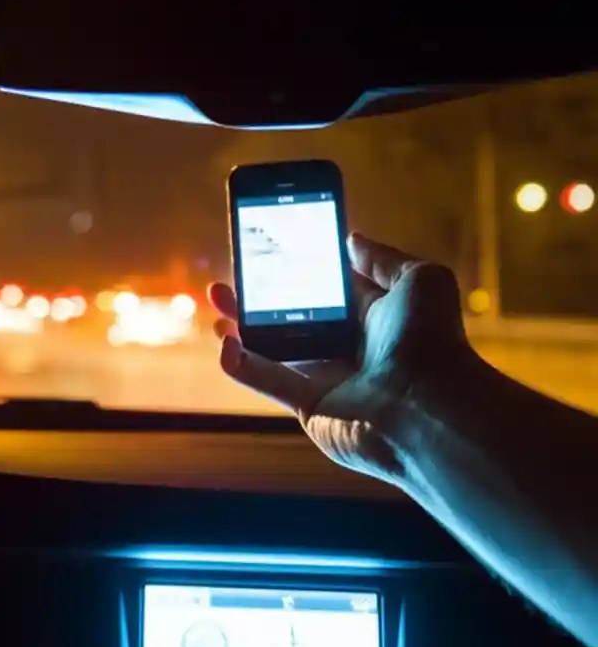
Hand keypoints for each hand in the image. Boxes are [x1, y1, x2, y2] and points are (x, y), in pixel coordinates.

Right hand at [208, 232, 471, 483]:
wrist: (429, 405)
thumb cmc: (432, 341)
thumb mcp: (418, 279)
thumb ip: (380, 258)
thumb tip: (350, 239)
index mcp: (373, 320)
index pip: (326, 291)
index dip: (297, 271)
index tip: (270, 252)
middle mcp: (348, 350)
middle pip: (291, 320)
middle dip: (259, 300)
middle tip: (231, 279)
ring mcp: (327, 380)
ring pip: (273, 351)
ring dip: (242, 330)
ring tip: (215, 309)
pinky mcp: (310, 407)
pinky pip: (270, 383)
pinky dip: (242, 366)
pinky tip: (224, 345)